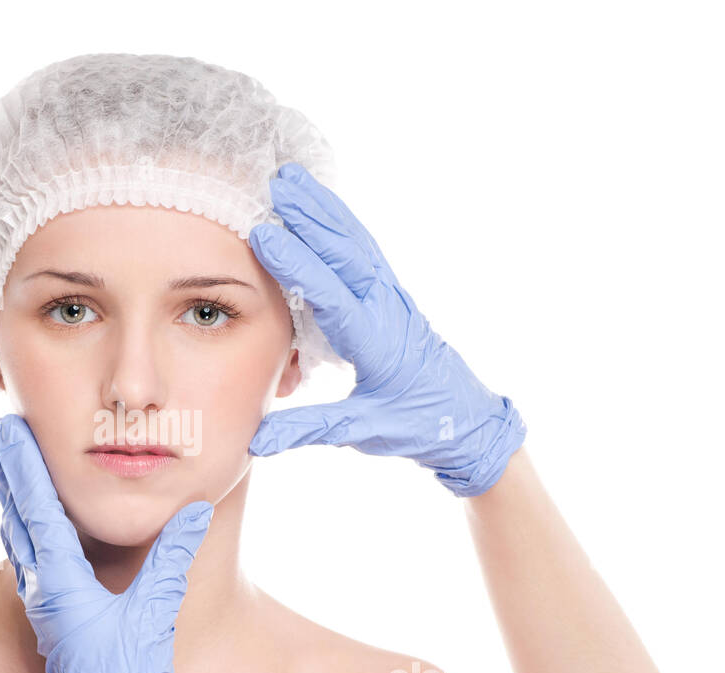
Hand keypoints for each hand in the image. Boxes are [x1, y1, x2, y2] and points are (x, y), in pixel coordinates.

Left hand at [0, 414, 213, 672]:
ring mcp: (42, 607)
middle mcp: (40, 592)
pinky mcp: (50, 619)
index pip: (36, 510)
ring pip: (17, 539)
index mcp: (59, 584)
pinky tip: (29, 524)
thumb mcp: (155, 610)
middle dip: (5, 472)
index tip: (7, 430)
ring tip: (6, 464)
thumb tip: (195, 511)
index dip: (22, 466)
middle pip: (15, 517)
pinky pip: (28, 562)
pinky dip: (25, 530)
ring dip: (12, 498)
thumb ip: (172, 557)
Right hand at [248, 162, 526, 496]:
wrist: (467, 419)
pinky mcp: (391, 294)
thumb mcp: (364, 431)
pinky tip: (322, 204)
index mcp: (376, 341)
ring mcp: (391, 296)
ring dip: (323, 208)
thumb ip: (308, 430)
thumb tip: (256, 441)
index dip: (297, 265)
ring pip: (355, 242)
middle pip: (345, 252)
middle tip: (276, 184)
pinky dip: (339, 221)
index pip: (332, 295)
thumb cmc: (419, 425)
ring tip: (292, 178)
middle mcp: (385, 309)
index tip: (263, 236)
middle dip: (310, 216)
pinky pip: (363, 248)